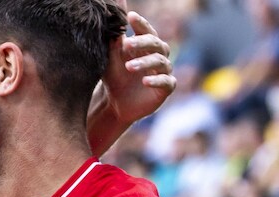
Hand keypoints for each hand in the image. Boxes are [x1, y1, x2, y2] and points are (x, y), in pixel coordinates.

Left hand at [94, 11, 175, 127]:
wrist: (115, 103)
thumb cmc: (115, 77)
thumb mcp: (112, 57)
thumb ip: (115, 35)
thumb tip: (114, 6)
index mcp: (146, 45)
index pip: (146, 30)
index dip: (140, 23)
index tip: (130, 16)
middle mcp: (158, 55)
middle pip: (155, 43)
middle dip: (142, 42)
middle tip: (126, 44)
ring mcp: (164, 71)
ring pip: (160, 61)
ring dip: (144, 62)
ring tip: (128, 66)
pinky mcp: (166, 88)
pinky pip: (166, 82)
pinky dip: (156, 80)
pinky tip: (145, 81)